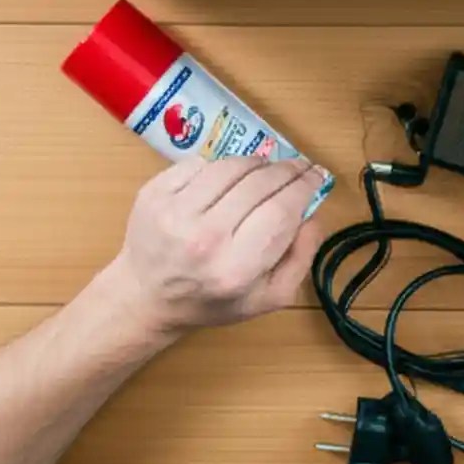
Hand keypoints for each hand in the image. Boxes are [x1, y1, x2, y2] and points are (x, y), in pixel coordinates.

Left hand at [110, 157, 328, 334]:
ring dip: (257, 163)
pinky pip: (200, 163)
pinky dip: (221, 165)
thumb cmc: (213, 300)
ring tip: (266, 170)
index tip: (317, 175)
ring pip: (230, 167)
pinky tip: (228, 179)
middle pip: (259, 184)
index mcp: (236, 270)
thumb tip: (313, 214)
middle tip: (299, 167)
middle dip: (287, 169)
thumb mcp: (269, 298)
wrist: (146, 297)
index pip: (281, 212)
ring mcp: (173, 212)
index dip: (304, 187)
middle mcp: (204, 238)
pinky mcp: (153, 193)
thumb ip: (301, 258)